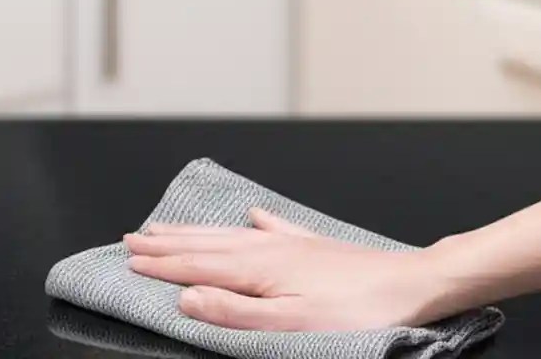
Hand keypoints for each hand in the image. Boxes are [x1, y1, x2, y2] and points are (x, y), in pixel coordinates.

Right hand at [124, 208, 461, 331]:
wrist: (413, 286)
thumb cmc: (357, 312)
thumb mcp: (290, 325)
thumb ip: (234, 313)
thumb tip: (186, 300)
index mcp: (259, 269)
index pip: (195, 267)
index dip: (159, 265)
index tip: (128, 262)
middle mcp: (270, 249)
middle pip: (207, 244)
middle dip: (167, 242)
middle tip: (133, 238)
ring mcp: (294, 245)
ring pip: (232, 234)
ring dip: (197, 231)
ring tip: (170, 226)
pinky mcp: (316, 248)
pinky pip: (275, 229)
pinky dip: (258, 222)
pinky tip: (252, 214)